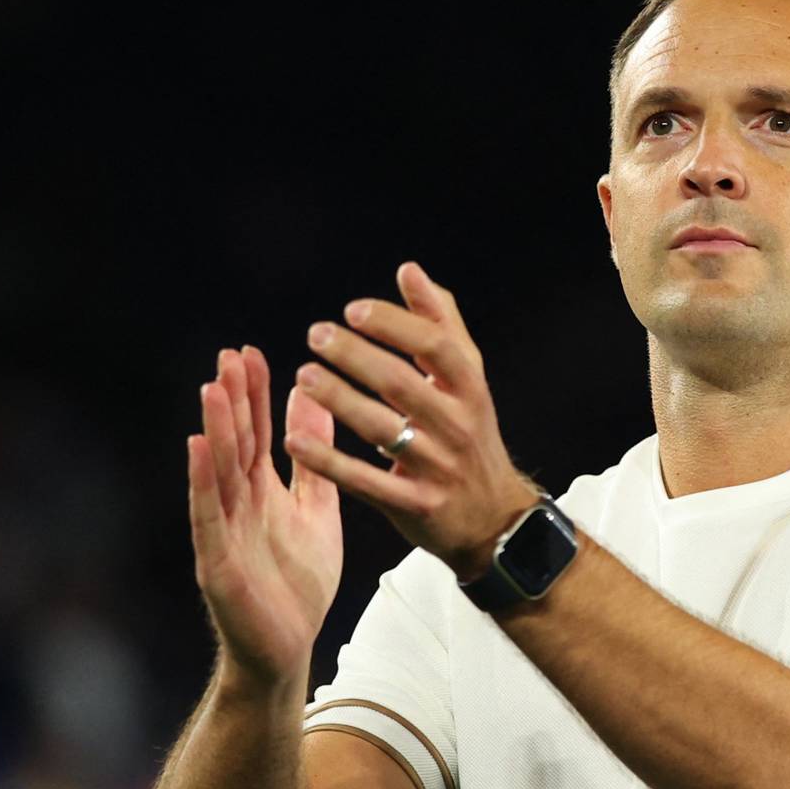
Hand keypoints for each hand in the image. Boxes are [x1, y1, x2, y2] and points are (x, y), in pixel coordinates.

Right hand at [188, 346, 342, 686]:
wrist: (288, 649)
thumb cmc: (299, 582)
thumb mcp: (317, 509)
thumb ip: (315, 460)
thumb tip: (313, 400)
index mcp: (264, 493)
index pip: (257, 433)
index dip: (254, 395)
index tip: (251, 354)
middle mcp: (239, 506)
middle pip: (234, 444)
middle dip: (233, 401)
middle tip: (231, 356)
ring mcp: (224, 532)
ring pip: (219, 474)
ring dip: (215, 431)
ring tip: (213, 389)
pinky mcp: (216, 563)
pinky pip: (209, 517)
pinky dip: (203, 482)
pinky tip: (198, 449)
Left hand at [283, 262, 539, 581]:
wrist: (494, 517)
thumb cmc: (470, 434)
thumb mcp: (467, 379)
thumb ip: (440, 324)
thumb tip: (409, 271)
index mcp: (471, 388)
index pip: (435, 346)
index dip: (393, 325)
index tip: (352, 310)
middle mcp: (458, 425)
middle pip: (403, 384)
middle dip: (356, 356)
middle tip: (316, 335)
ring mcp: (438, 467)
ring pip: (383, 429)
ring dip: (339, 400)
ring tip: (303, 376)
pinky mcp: (416, 506)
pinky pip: (367, 482)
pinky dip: (329, 461)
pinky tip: (295, 439)